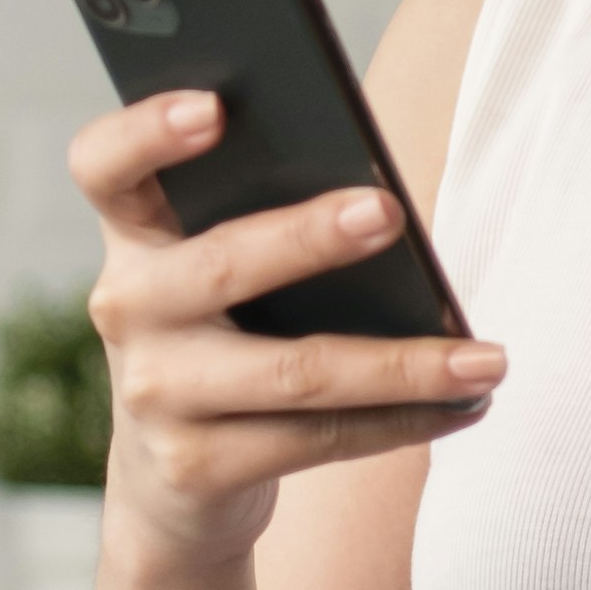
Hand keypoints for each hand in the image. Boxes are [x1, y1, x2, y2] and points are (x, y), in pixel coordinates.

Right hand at [68, 88, 504, 566]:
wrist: (174, 482)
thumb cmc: (224, 339)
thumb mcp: (220, 276)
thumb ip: (263, 223)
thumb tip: (383, 205)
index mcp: (134, 236)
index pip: (104, 167)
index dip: (145, 132)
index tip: (214, 107)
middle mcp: (128, 309)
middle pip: (218, 263)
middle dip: (307, 237)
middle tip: (389, 213)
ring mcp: (156, 394)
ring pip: (293, 371)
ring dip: (402, 365)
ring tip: (485, 358)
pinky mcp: (197, 467)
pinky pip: (318, 439)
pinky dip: (403, 421)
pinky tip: (465, 404)